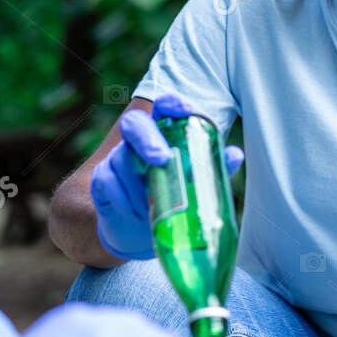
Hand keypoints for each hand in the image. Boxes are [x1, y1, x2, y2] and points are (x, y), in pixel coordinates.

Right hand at [89, 94, 243, 259]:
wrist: (136, 233)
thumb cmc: (170, 200)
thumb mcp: (194, 185)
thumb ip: (212, 167)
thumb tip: (235, 154)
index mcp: (161, 135)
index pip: (163, 108)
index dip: (171, 104)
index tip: (184, 110)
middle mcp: (136, 141)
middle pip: (135, 125)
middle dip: (147, 140)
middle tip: (161, 159)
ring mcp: (115, 159)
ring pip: (123, 160)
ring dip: (140, 187)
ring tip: (153, 209)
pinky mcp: (100, 180)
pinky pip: (109, 184)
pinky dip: (126, 202)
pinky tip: (137, 214)